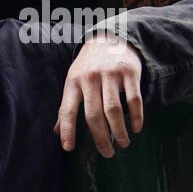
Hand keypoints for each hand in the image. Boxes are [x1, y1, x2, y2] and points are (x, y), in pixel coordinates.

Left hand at [54, 34, 143, 157]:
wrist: (110, 38)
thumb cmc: (88, 67)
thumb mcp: (73, 82)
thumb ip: (67, 106)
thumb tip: (57, 132)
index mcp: (72, 83)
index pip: (67, 111)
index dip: (67, 130)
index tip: (68, 148)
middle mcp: (90, 79)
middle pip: (93, 115)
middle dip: (100, 138)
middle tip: (107, 153)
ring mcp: (110, 75)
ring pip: (114, 110)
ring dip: (119, 131)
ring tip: (123, 144)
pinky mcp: (129, 72)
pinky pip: (134, 100)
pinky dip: (136, 117)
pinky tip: (136, 129)